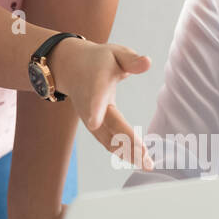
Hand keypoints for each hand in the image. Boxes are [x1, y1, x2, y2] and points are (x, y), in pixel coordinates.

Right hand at [51, 38, 153, 169]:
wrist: (70, 68)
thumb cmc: (97, 60)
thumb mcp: (114, 53)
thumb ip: (131, 59)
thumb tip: (148, 62)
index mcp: (95, 85)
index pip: (95, 98)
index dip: (94, 109)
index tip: (93, 122)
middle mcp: (90, 105)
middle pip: (107, 127)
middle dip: (125, 143)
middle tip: (145, 159)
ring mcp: (89, 118)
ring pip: (106, 139)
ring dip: (126, 153)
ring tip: (146, 165)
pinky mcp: (93, 126)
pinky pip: (106, 141)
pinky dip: (120, 152)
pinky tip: (137, 160)